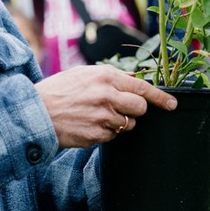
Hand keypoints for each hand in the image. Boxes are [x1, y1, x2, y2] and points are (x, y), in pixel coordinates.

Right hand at [35, 66, 177, 148]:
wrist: (36, 112)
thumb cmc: (60, 91)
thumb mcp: (84, 74)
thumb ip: (111, 77)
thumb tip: (135, 81)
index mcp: (105, 76)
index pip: (142, 88)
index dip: (161, 98)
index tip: (172, 105)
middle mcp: (107, 96)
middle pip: (140, 108)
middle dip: (135, 110)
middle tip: (120, 108)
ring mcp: (102, 117)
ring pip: (128, 124)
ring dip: (119, 122)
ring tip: (98, 116)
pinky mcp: (96, 135)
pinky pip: (113, 136)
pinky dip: (106, 133)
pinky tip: (89, 125)